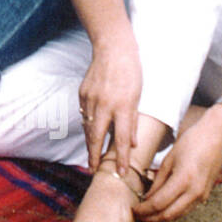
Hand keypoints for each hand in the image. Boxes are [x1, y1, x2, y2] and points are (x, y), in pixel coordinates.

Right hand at [78, 40, 142, 172]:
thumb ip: (133, 121)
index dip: (122, 158)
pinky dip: (87, 124)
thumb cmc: (131, 72)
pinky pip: (84, 114)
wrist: (112, 49)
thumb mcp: (138, 97)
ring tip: (92, 155)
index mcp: (123, 106)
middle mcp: (104, 104)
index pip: (122, 139)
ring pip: (88, 126)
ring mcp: (90, 99)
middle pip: (96, 137)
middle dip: (94, 156)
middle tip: (93, 170)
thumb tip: (132, 143)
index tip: (122, 173)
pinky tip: (90, 130)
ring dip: (90, 142)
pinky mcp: (82, 93)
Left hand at [134, 107, 221, 221]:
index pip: (159, 203)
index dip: (144, 209)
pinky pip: (186, 209)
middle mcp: (195, 191)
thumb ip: (158, 181)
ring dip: (162, 217)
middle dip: (151, 218)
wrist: (216, 137)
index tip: (133, 209)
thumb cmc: (191, 143)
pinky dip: (173, 211)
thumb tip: (147, 198)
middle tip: (137, 216)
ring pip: (179, 214)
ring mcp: (202, 195)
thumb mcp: (169, 159)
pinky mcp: (205, 194)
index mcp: (184, 180)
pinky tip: (162, 208)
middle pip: (169, 214)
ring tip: (147, 214)